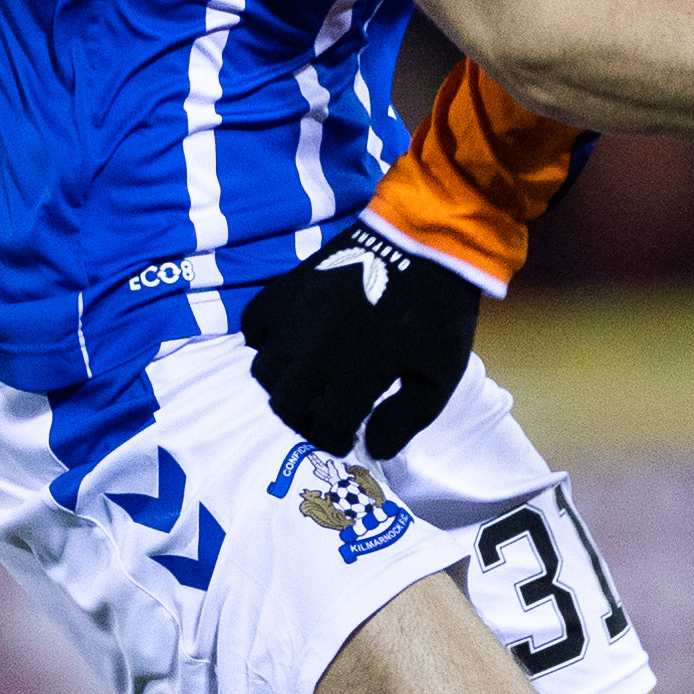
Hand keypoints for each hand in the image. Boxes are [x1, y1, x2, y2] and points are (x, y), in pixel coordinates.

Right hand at [241, 219, 481, 459]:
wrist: (425, 244)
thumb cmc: (438, 314)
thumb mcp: (440, 375)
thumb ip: (406, 418)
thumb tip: (372, 449)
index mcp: (354, 375)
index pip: (324, 428)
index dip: (335, 439)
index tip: (347, 436)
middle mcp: (313, 351)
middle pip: (286, 405)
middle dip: (307, 418)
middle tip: (326, 413)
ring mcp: (292, 319)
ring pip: (265, 371)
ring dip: (286, 383)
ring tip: (312, 380)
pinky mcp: (283, 290)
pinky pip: (253, 327)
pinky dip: (266, 341)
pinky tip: (293, 343)